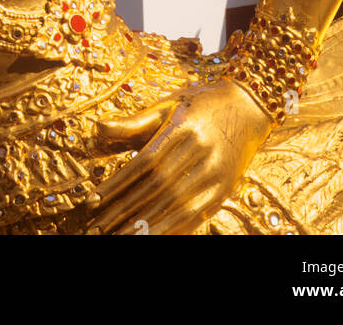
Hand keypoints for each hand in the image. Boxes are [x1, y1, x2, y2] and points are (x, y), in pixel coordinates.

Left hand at [88, 79, 271, 234]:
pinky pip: (196, 215)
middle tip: (96, 229)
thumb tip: (98, 128)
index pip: (144, 163)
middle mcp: (201, 152)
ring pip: (176, 206)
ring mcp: (216, 174)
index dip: (117, 184)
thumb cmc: (201, 103)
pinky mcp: (225, 190)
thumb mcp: (168, 104)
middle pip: (157, 189)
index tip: (92, 201)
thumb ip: (134, 121)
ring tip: (118, 238)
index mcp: (183, 128)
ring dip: (145, 226)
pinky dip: (172, 229)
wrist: (250, 107)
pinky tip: (152, 236)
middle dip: (124, 211)